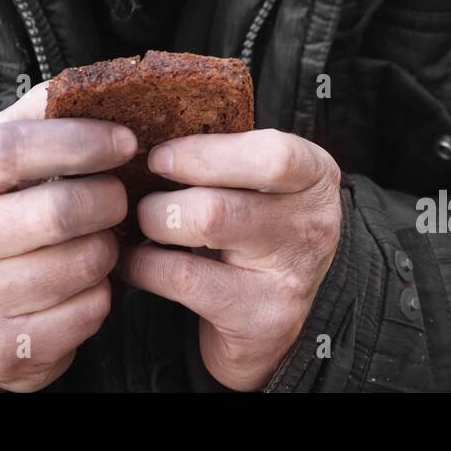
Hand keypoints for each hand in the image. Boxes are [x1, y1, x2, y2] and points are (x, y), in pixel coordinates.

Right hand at [0, 82, 134, 391]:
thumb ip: (36, 118)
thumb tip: (86, 84)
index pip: (12, 149)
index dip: (79, 142)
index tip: (124, 140)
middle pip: (57, 211)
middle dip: (108, 199)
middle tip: (120, 196)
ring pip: (80, 263)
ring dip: (109, 248)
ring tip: (102, 238)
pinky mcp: (3, 348)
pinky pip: (87, 312)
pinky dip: (103, 293)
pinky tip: (88, 281)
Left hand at [116, 129, 342, 390]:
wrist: (275, 318)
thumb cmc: (256, 231)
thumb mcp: (260, 186)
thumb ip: (223, 156)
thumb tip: (142, 132)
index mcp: (314, 174)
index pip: (273, 155)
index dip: (204, 153)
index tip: (161, 157)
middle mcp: (312, 223)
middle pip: (221, 201)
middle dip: (165, 198)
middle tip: (144, 201)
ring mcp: (291, 276)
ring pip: (206, 231)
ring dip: (155, 225)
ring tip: (144, 226)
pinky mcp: (263, 318)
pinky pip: (185, 280)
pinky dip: (144, 267)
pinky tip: (136, 263)